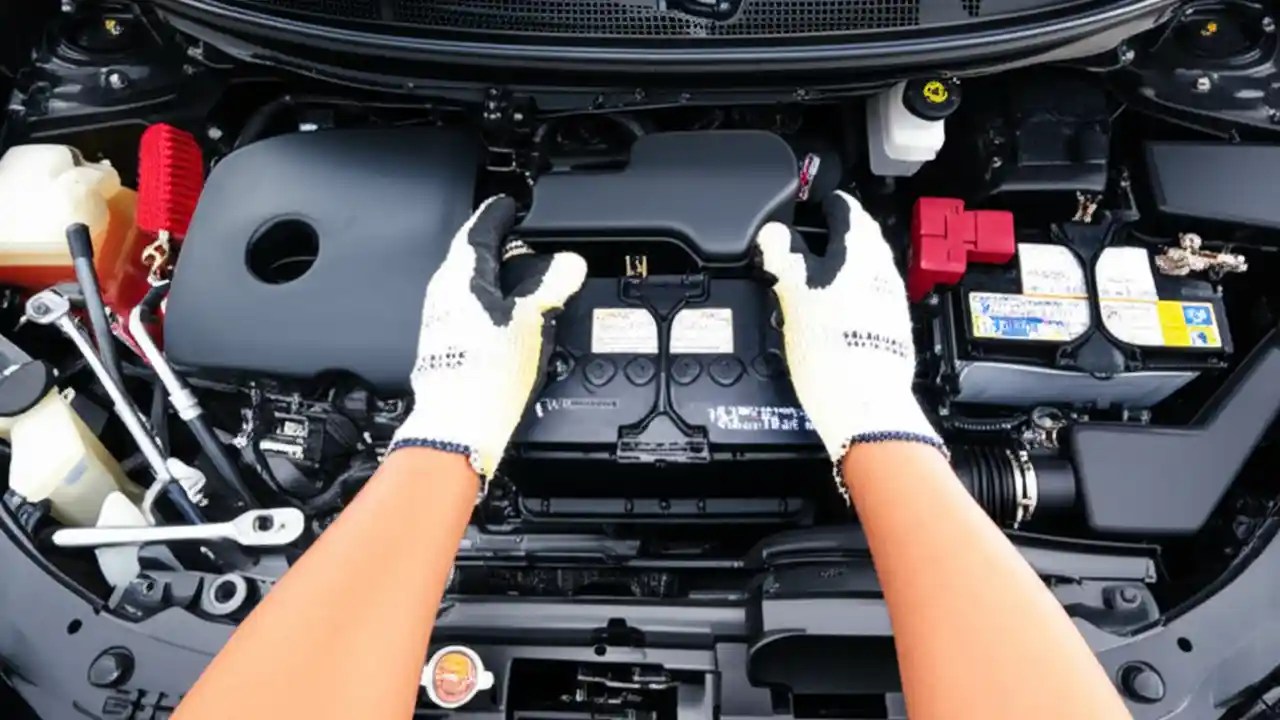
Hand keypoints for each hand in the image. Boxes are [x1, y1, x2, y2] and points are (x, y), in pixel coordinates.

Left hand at [391, 196, 586, 489]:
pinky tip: (504, 316)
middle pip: (470, 254)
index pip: (478, 230)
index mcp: (462, 276)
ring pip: (468, 282)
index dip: (497, 214)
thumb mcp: (530, 321)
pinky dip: (488, 300)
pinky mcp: (444, 342)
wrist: (457, 424)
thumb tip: (570, 264)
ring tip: (519, 277)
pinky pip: (467, 306)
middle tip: (517, 237)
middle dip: (494, 243)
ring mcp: (441, 318)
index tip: (508, 205)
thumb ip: (551, 286)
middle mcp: (444, 292)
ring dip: (492, 274)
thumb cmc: (485, 373)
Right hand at [755, 191, 942, 481]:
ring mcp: (890, 298)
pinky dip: (850, 291)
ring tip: (814, 275)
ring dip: (843, 263)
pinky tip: (833, 309)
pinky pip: (870, 294)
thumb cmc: (831, 346)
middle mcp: (883, 268)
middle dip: (834, 233)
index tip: (804, 210)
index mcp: (861, 250)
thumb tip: (773, 232)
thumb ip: (784, 255)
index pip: (844, 207)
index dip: (820, 205)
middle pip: (860, 235)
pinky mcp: (891, 325)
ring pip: (866, 265)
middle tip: (807, 239)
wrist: (863, 402)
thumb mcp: (794, 292)